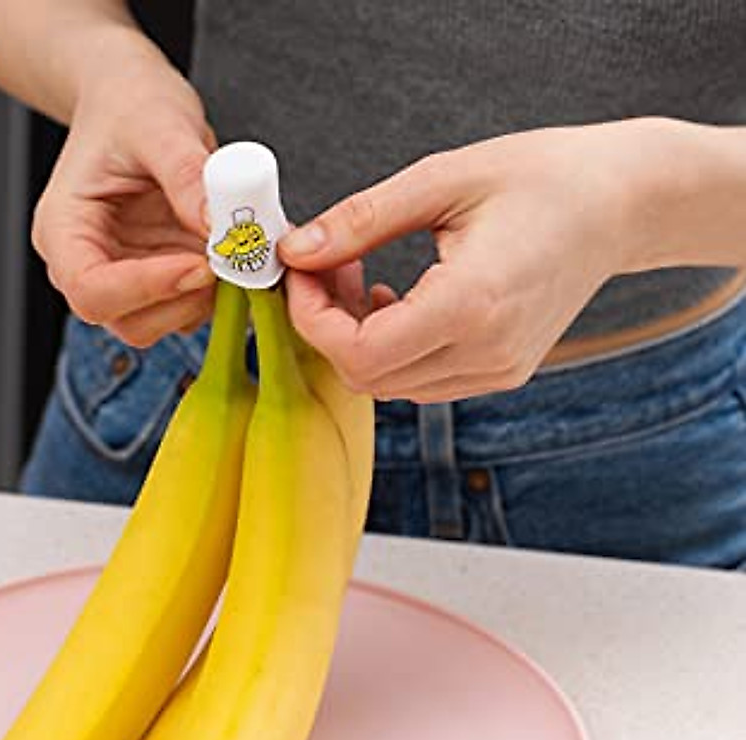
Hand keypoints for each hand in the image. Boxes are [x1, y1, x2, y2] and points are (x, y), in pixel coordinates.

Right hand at [31, 44, 216, 346]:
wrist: (131, 100)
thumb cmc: (128, 104)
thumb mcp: (159, 123)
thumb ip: (187, 175)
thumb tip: (221, 229)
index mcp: (63, 230)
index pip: (91, 288)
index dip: (147, 287)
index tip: (200, 264)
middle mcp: (84, 264)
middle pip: (125, 320)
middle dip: (181, 299)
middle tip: (227, 261)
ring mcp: (121, 279)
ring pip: (158, 323)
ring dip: (201, 299)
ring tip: (231, 250)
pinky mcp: (155, 282)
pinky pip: (184, 308)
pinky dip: (214, 292)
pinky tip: (230, 253)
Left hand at [279, 123, 650, 401]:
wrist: (621, 205)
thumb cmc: (543, 178)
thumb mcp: (441, 180)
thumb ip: (360, 221)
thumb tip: (295, 251)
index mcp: (472, 305)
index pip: (359, 353)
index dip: (314, 320)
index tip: (302, 275)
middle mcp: (486, 353)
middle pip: (366, 377)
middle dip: (328, 327)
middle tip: (326, 266)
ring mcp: (496, 371)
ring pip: (390, 384)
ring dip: (357, 338)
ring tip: (362, 275)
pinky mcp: (500, 373)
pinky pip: (420, 380)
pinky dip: (392, 348)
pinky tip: (398, 299)